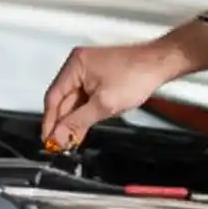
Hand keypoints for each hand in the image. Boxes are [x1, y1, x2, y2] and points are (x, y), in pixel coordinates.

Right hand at [41, 41, 180, 148]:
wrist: (159, 64)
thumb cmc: (137, 75)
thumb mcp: (103, 105)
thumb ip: (77, 122)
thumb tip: (59, 136)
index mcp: (75, 65)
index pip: (53, 97)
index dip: (50, 122)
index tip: (48, 140)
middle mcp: (78, 64)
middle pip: (62, 99)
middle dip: (62, 122)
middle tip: (61, 144)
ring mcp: (88, 69)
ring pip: (74, 100)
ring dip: (73, 119)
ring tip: (72, 138)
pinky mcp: (98, 75)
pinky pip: (84, 96)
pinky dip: (83, 111)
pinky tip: (84, 125)